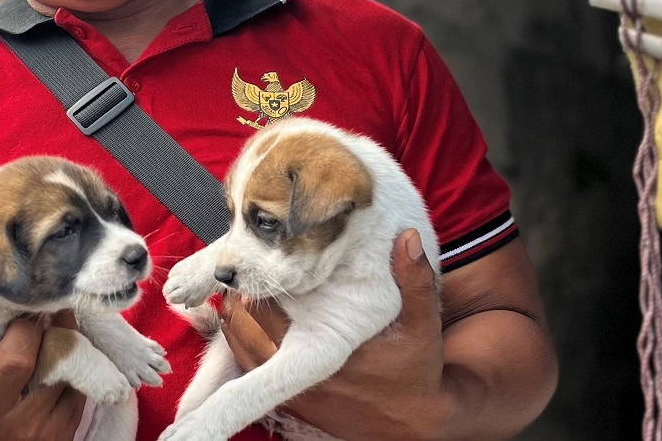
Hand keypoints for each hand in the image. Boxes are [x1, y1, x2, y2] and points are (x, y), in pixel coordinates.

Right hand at [0, 296, 86, 440]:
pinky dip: (76, 372)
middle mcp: (17, 428)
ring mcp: (43, 437)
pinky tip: (61, 355)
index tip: (24, 303)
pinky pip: (81, 396)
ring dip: (70, 347)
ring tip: (57, 323)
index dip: (29, 326)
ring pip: (76, 377)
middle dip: (58, 327)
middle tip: (50, 302)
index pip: (18, 360)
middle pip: (57, 363)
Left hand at [220, 229, 451, 440]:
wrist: (415, 424)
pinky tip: (254, 318)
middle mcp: (305, 377)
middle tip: (250, 268)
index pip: (272, 317)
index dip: (262, 287)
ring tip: (248, 288)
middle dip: (243, 295)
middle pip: (245, 329)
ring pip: (239, 349)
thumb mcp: (423, 326)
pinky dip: (243, 341)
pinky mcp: (292, 401)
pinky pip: (248, 369)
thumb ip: (416, 282)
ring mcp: (294, 392)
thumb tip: (406, 238)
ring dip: (238, 318)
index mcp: (331, 351)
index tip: (263, 263)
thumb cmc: (417, 372)